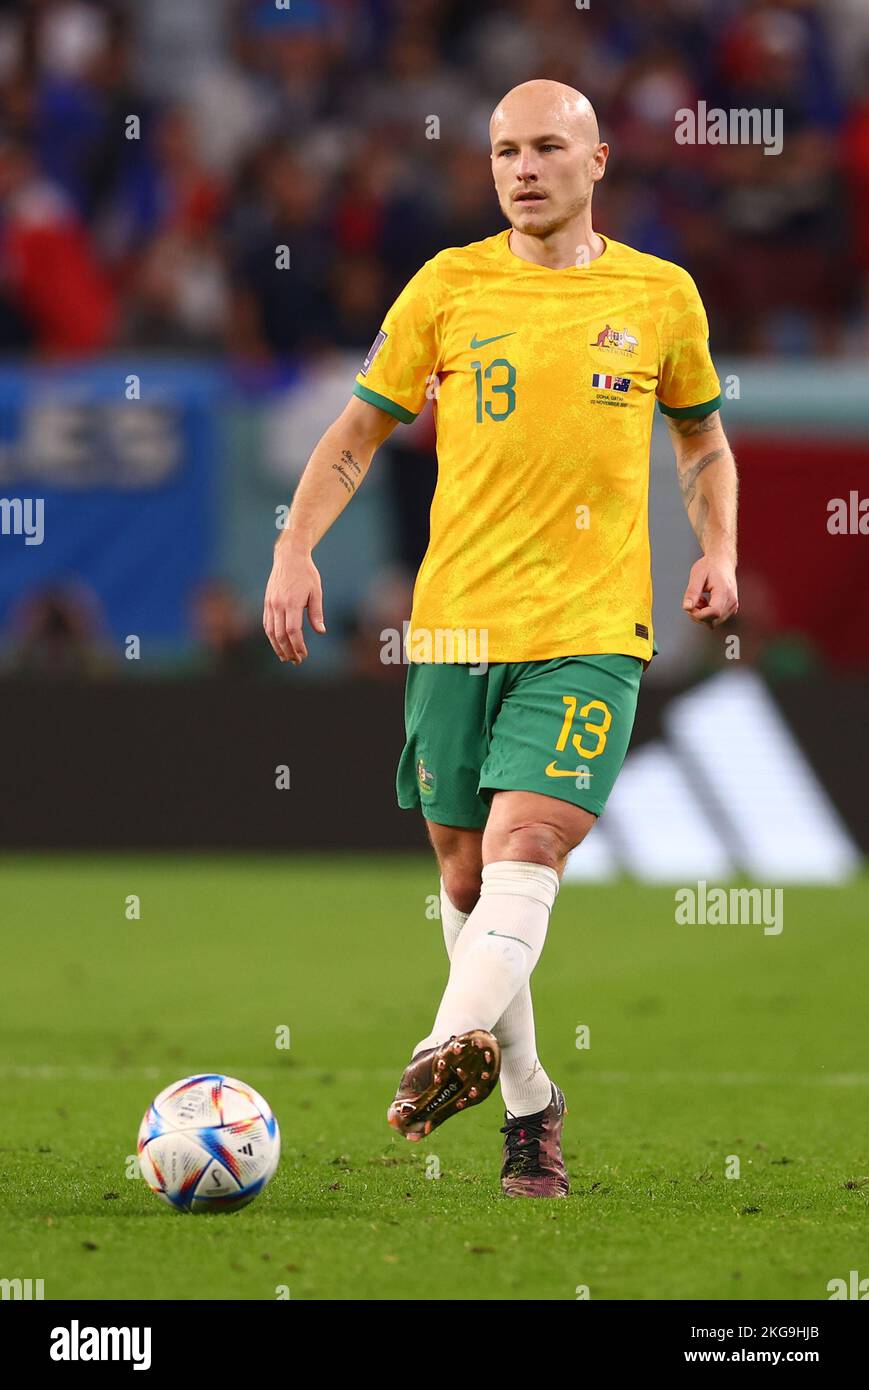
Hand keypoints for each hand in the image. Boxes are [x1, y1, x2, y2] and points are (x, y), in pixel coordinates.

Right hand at [263, 541, 325, 663]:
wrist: (289, 557)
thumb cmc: (306, 573)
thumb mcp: (316, 591)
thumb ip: (316, 613)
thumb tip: (321, 632)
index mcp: (292, 602)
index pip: (292, 631)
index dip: (297, 646)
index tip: (304, 655)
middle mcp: (278, 605)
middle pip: (280, 635)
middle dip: (288, 651)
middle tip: (296, 661)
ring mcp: (270, 604)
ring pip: (270, 632)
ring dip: (277, 647)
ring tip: (286, 657)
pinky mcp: (267, 603)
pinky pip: (267, 624)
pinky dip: (271, 636)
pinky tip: (277, 644)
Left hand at [682, 555, 737, 627]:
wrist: (722, 561)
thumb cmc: (710, 566)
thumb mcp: (697, 575)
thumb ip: (692, 592)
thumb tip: (687, 607)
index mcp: (724, 591)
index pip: (713, 613)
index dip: (698, 614)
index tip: (690, 607)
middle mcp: (732, 600)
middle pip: (713, 620)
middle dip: (698, 615)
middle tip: (693, 601)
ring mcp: (733, 605)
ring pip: (715, 622)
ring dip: (703, 615)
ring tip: (700, 600)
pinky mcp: (732, 607)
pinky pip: (718, 618)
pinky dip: (709, 614)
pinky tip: (706, 602)